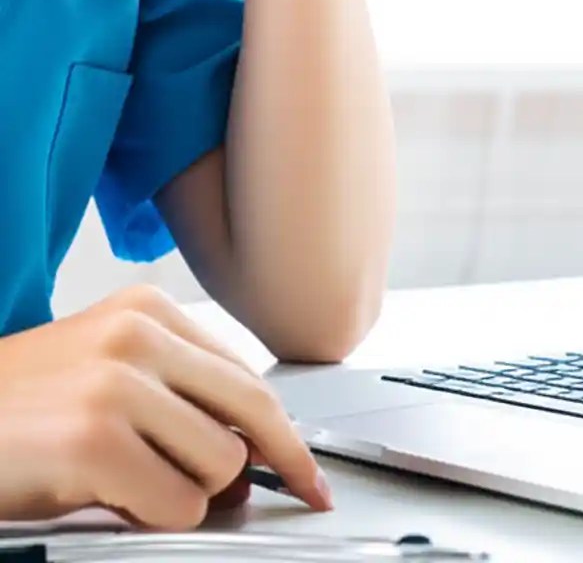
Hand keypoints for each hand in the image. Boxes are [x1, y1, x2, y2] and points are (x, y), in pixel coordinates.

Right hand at [0, 285, 331, 528]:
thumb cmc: (16, 410)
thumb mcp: (103, 378)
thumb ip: (177, 397)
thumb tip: (254, 454)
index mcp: (145, 311)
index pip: (248, 376)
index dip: (285, 430)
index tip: (306, 465)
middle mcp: (136, 337)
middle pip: (255, 412)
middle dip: (282, 463)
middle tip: (299, 493)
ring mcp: (115, 386)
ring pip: (221, 464)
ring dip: (188, 493)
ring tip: (130, 482)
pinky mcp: (94, 442)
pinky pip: (178, 504)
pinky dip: (156, 518)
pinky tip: (109, 498)